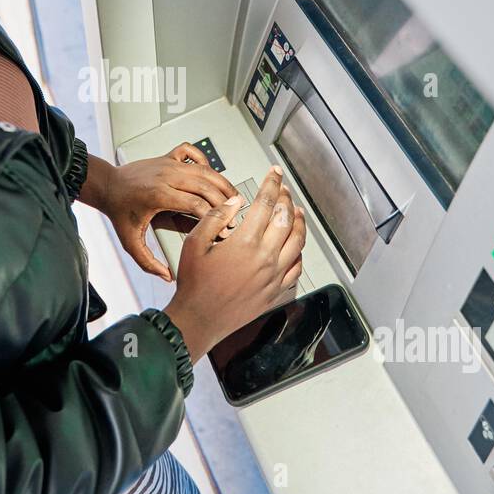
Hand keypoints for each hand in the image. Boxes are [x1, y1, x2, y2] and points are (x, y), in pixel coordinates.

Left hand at [83, 143, 238, 280]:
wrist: (107, 186)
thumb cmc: (119, 211)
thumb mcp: (130, 241)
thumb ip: (147, 262)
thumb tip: (167, 276)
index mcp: (158, 195)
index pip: (196, 204)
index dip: (213, 219)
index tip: (222, 230)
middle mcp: (166, 176)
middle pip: (206, 186)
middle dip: (224, 203)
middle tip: (233, 217)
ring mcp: (168, 164)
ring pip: (204, 169)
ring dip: (222, 183)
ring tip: (233, 198)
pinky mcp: (167, 157)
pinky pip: (191, 151)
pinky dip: (204, 159)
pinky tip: (209, 174)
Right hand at [164, 166, 305, 362]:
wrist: (198, 320)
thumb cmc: (194, 285)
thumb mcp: (194, 243)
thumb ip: (215, 218)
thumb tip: (234, 202)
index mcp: (245, 243)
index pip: (265, 204)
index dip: (272, 184)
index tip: (275, 174)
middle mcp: (264, 258)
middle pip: (285, 219)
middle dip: (286, 199)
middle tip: (283, 190)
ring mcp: (273, 276)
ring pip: (297, 242)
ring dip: (299, 222)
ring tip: (297, 211)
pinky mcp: (275, 291)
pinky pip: (296, 268)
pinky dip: (299, 252)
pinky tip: (296, 246)